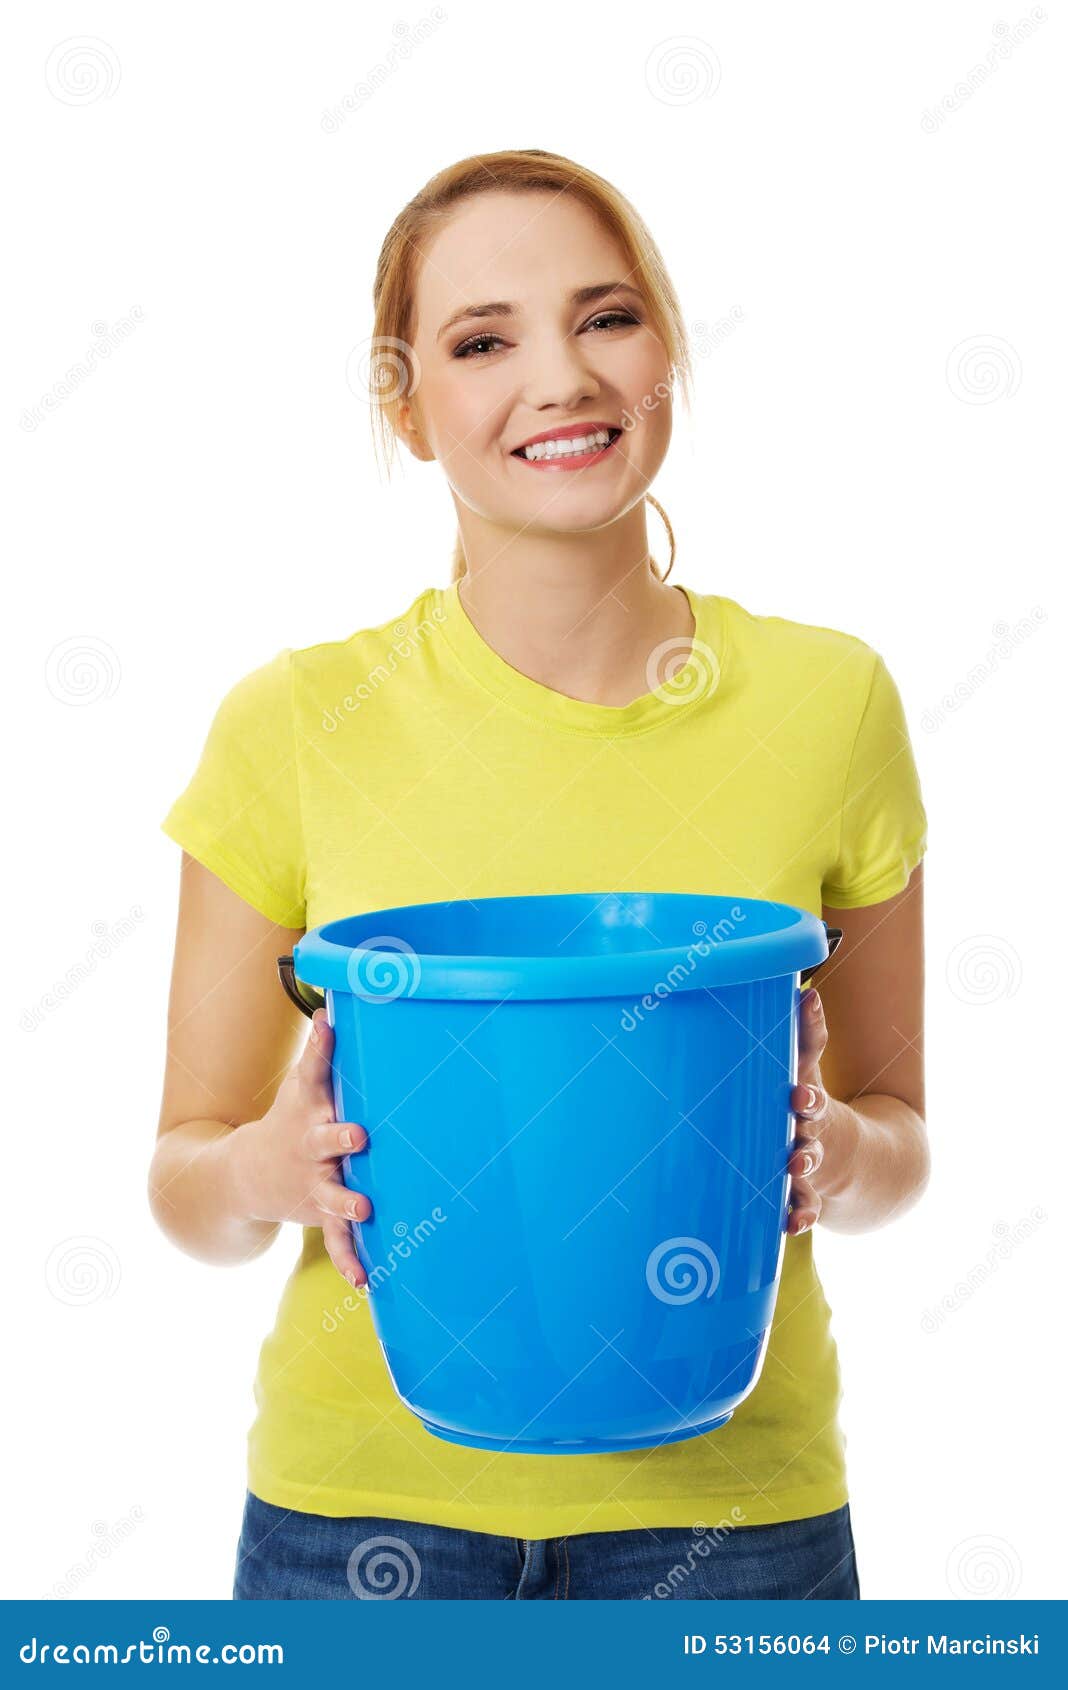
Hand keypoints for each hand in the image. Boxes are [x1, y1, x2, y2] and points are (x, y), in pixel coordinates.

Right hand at [224, 1008, 370, 1286]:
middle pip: (325, 1140)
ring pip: (332, 1194)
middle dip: (341, 1139)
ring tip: (365, 1209)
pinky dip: (349, 1259)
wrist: (247, 1175)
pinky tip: (364, 1280)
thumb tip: (328, 1006)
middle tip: (359, 1136)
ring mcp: (312, 1183)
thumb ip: (320, 1052)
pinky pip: (336, 1239)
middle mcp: (309, 1147)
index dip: (322, 1053)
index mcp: (308, 1110)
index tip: (329, 1030)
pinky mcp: (319, 1214)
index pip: (314, 1075)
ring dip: (347, 1203)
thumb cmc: (292, 1120)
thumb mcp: (302, 1087)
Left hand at [785, 987, 853, 1235]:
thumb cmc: (814, 1106)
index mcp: (814, 1110)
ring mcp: (813, 1176)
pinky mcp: (806, 1200)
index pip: (812, 1103)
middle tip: (797, 1152)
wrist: (859, 1161)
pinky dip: (798, 1217)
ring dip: (800, 1182)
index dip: (807, 1100)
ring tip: (793, 1182)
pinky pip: (803, 1211)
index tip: (800, 1097)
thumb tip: (807, 994)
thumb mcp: (811, 1072)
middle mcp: (816, 1144)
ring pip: (806, 1182)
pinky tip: (789, 1223)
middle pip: (811, 1146)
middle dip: (803, 1148)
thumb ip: (808, 1037)